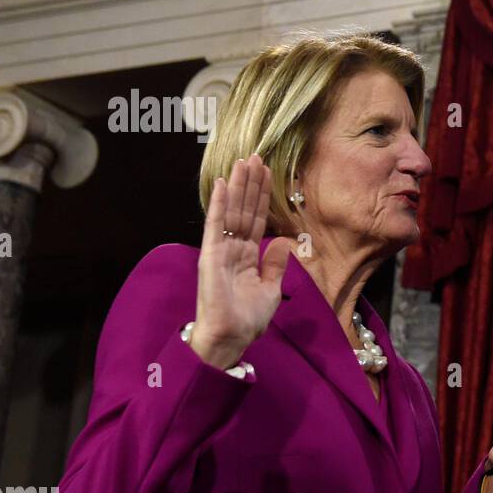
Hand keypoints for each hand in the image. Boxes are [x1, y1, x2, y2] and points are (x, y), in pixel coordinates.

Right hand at [191, 154, 294, 368]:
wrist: (231, 336)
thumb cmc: (247, 318)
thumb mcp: (270, 289)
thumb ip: (275, 266)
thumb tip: (282, 243)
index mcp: (247, 256)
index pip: (256, 220)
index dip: (262, 197)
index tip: (268, 174)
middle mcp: (233, 248)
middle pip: (244, 210)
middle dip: (251, 184)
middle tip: (256, 157)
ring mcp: (221, 249)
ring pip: (232, 211)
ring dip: (238, 186)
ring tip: (243, 161)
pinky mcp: (211, 254)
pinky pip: (215, 224)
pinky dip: (219, 203)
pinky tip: (222, 183)